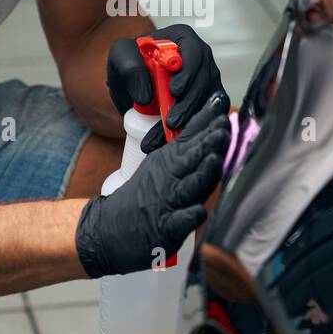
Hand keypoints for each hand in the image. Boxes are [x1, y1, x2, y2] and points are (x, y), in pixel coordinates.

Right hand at [75, 92, 230, 277]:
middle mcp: (168, 179)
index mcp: (168, 161)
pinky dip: (188, 217)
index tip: (219, 103)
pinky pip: (178, 223)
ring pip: (188, 187)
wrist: (109, 229)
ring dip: (201, 173)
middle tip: (223, 126)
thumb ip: (188, 144)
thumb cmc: (145, 194)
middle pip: (190, 158)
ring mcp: (166, 204)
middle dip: (207, 142)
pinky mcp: (165, 230)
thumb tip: (213, 119)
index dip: (206, 122)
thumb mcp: (162, 163)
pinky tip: (198, 211)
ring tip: (214, 159)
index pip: (190, 137)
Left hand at [106, 23, 226, 152]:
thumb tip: (145, 95)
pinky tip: (169, 142)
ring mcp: (209, 81)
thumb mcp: (120, 57)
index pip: (195, 53)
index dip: (188, 72)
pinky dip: (190, 131)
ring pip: (210, 102)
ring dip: (189, 122)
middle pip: (206, 81)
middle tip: (170, 122)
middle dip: (189, 104)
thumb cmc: (129, 63)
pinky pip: (208, 118)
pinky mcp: (210, 103)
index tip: (174, 91)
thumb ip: (128, 68)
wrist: (134, 84)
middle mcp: (202, 59)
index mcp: (183, 39)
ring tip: (164, 137)